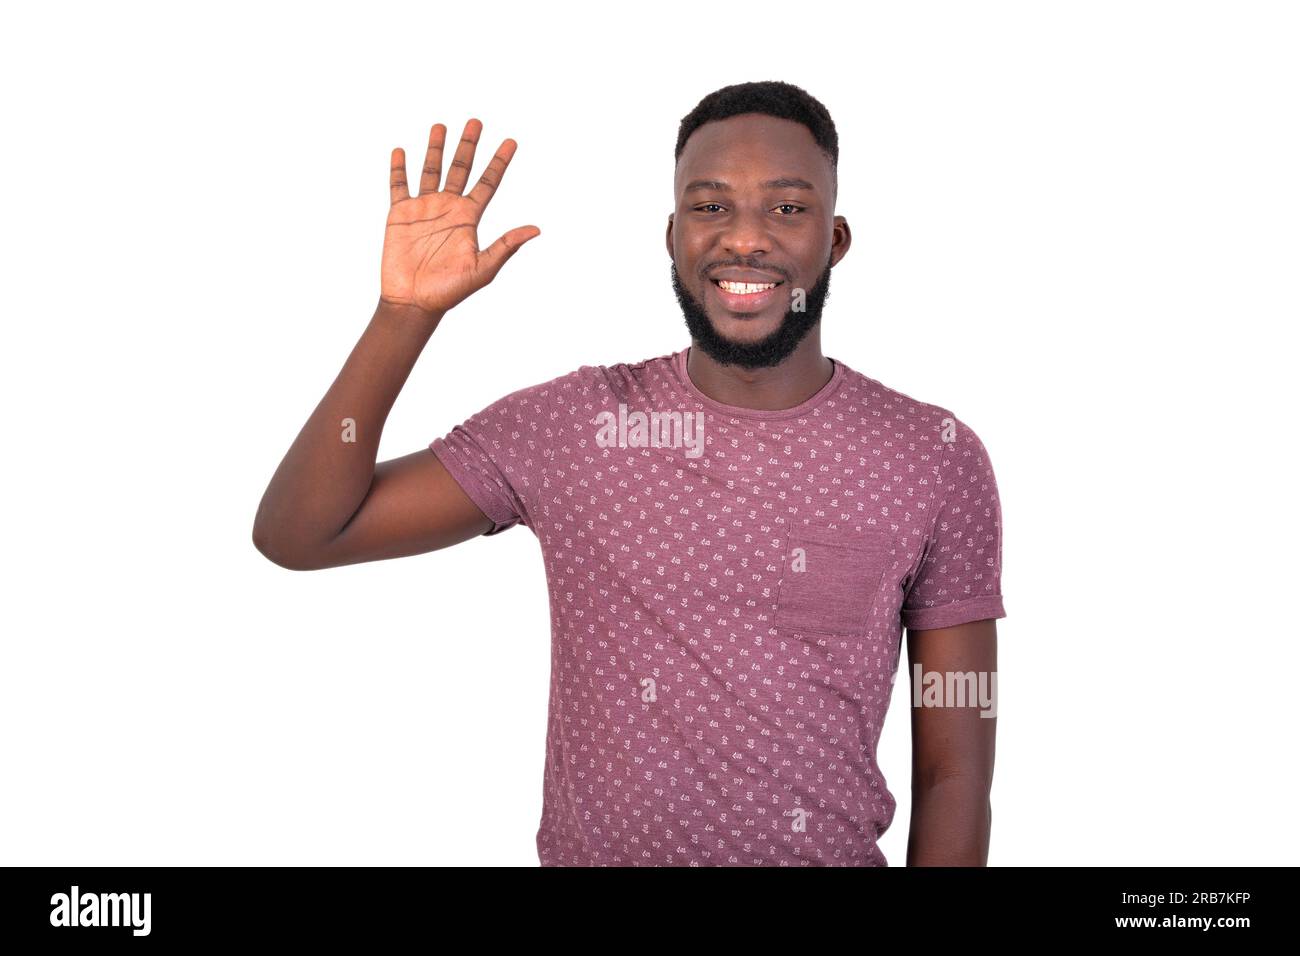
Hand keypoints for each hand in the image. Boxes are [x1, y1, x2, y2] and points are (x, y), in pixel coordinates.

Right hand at [380, 118, 539, 314]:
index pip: (488, 183)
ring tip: (441, 126)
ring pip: (431, 170)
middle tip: (476, 121)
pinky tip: (401, 151)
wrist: (414, 302)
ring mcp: (424, 209)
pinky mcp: (400, 215)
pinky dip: (399, 169)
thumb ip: (506, 246)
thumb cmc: (450, 291)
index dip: (500, 162)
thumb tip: (536, 230)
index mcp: (469, 218)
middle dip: (469, 145)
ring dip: (436, 148)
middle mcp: (448, 208)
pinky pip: (399, 186)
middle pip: (461, 169)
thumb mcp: (483, 268)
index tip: (512, 141)